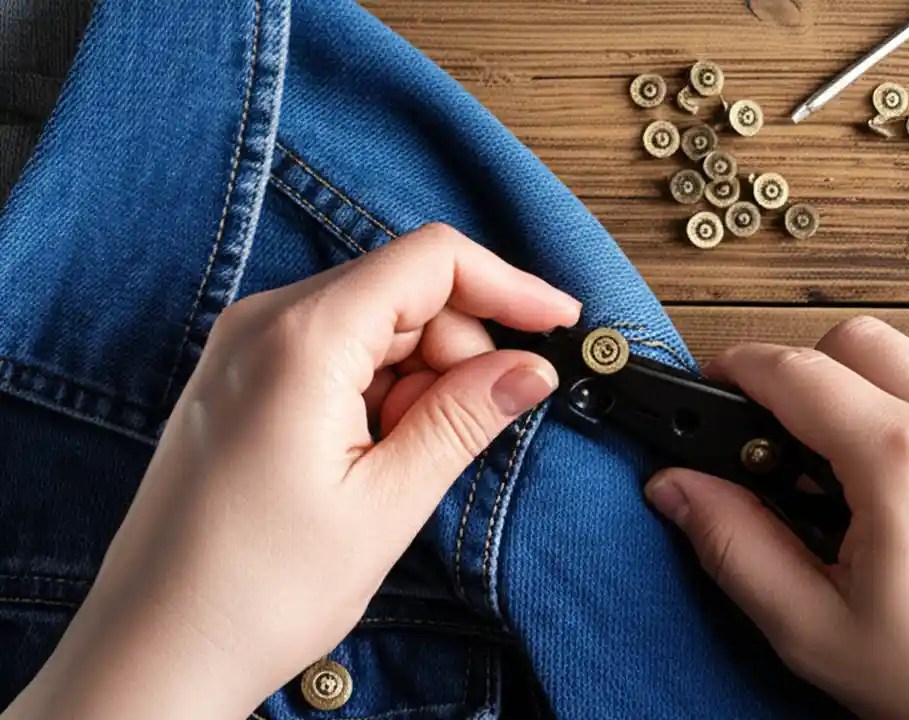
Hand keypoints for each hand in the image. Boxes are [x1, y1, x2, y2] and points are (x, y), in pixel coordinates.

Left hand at [4, 225, 580, 719]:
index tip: (558, 322)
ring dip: (420, 377)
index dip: (508, 284)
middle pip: (404, 291)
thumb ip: (465, 419)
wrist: (155, 652)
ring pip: (374, 324)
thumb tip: (530, 368)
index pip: (431, 261)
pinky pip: (337, 355)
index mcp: (301, 339)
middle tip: (477, 428)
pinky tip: (378, 456)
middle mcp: (263, 324)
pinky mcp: (242, 382)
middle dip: (461, 348)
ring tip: (409, 464)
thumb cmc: (254, 592)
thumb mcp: (387, 505)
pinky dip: (380, 391)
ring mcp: (245, 350)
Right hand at [645, 317, 908, 719]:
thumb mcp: (817, 631)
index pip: (793, 369)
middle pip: (860, 339)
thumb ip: (732, 545)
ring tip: (870, 477)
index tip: (719, 383)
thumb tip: (677, 487)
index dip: (738, 368)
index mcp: (904, 462)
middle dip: (809, 371)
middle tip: (790, 438)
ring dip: (880, 393)